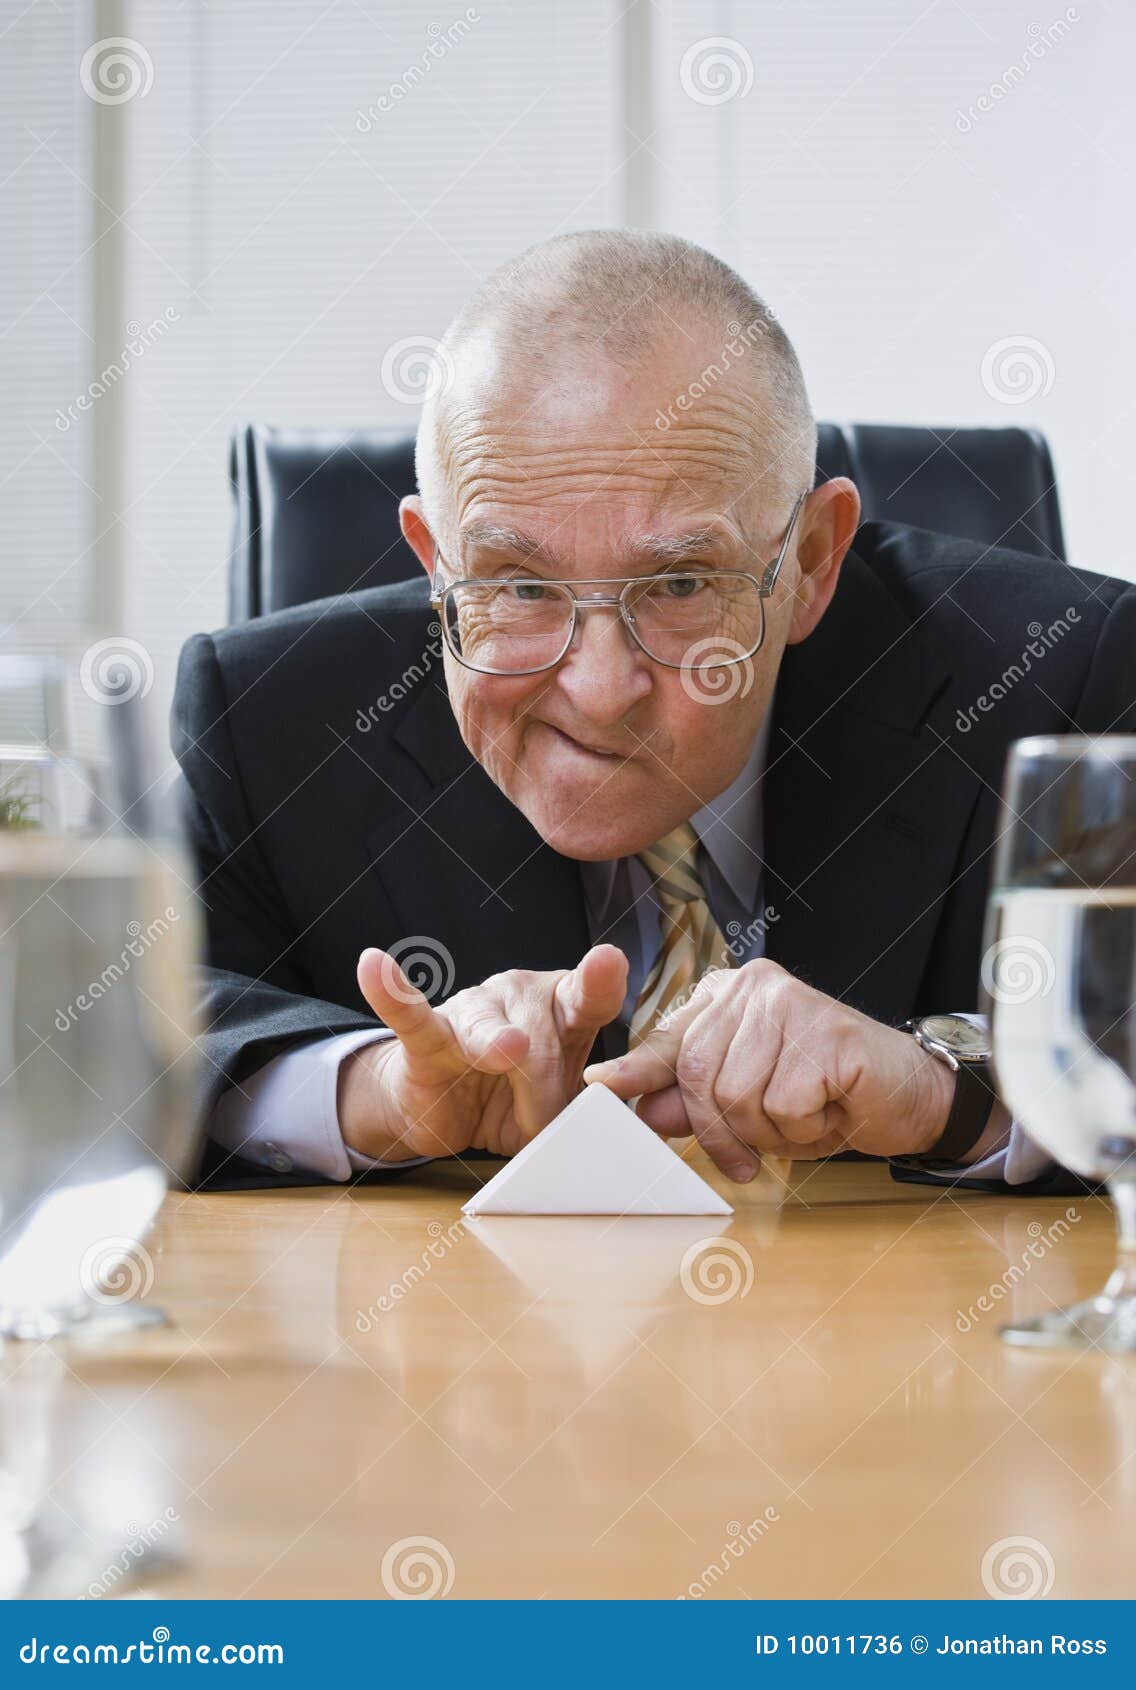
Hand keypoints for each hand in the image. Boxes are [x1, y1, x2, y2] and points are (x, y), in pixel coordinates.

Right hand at [340, 943, 627, 1162]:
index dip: (600, 980)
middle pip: (542, 1038)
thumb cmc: (515, 1096)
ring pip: (488, 1029)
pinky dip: (392, 993)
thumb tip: (594, 1138)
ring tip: (508, 1052)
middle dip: (545, 1096)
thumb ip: (579, 1110)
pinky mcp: (426, 1038)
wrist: (446, 1106)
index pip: (588, 994)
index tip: (608, 962)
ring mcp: (472, 1011)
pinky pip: (411, 1015)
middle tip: (540, 1133)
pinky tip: (374, 966)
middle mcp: (519, 995)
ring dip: (498, 1047)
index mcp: (562, 1007)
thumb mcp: (558, 1106)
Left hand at [583, 959, 961, 1182]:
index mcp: (728, 996)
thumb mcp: (750, 1100)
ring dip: (770, 1132)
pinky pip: (783, 1106)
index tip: (599, 1088)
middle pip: (699, 1076)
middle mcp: (754, 988)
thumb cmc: (826, 1095)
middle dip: (722, 1131)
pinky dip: (804, 1128)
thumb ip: (694, 1101)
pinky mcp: (826, 1034)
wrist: (909, 1093)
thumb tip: (640, 1109)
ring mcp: (791, 1005)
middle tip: (753, 1153)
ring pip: (739, 1097)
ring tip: (805, 1116)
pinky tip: (830, 1108)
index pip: (671, 1041)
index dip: (635, 1072)